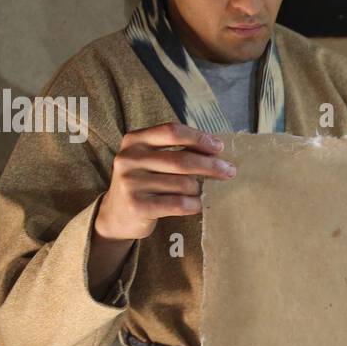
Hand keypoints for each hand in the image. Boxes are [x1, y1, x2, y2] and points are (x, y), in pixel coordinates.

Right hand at [86, 123, 234, 298]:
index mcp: (134, 140)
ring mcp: (131, 183)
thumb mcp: (151, 160)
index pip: (172, 131)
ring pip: (183, 184)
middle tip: (229, 171)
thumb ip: (175, 151)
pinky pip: (178, 203)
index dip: (199, 138)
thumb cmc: (144, 182)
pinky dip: (194, 205)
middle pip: (181, 159)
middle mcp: (129, 159)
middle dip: (210, 165)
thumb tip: (216, 151)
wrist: (116, 214)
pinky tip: (197, 205)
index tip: (218, 147)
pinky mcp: (137, 206)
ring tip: (200, 192)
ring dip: (199, 189)